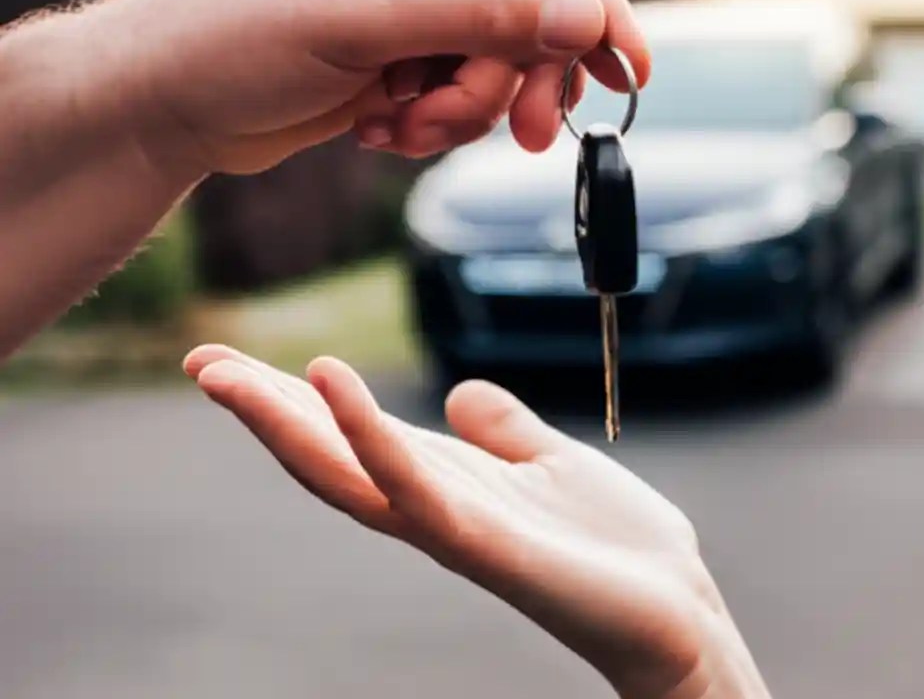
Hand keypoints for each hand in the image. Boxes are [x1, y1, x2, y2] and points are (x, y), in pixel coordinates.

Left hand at [85, 0, 649, 174]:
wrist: (159, 101)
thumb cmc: (230, 36)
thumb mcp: (364, 22)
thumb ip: (481, 14)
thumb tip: (584, 12)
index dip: (596, 14)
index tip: (629, 73)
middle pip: (528, 31)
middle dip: (523, 87)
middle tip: (529, 137)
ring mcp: (407, 28)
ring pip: (491, 79)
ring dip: (463, 118)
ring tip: (401, 129)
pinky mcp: (391, 74)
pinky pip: (451, 108)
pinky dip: (430, 131)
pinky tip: (378, 132)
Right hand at [183, 345, 768, 698]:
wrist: (675, 609)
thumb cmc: (615, 545)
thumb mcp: (551, 462)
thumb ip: (505, 430)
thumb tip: (459, 393)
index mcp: (449, 484)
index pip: (354, 437)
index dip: (294, 402)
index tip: (234, 362)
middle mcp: (435, 509)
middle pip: (329, 457)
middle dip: (264, 412)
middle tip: (200, 362)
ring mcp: (452, 529)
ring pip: (347, 473)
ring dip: (283, 422)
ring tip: (226, 373)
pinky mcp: (484, 541)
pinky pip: (411, 483)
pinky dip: (366, 433)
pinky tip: (330, 384)